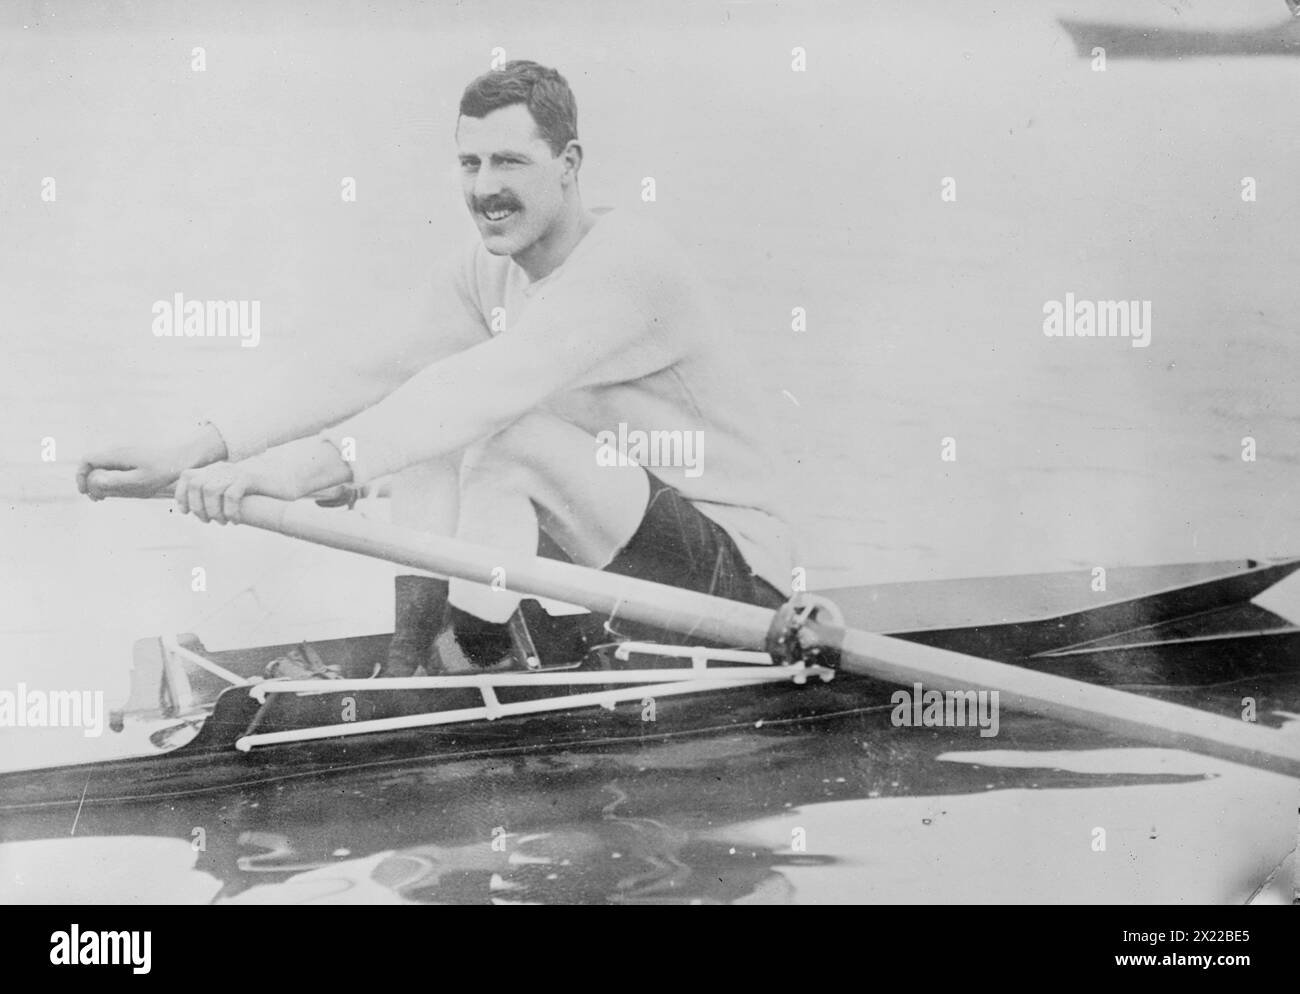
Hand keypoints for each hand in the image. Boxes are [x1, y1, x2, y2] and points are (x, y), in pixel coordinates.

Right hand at [78, 425, 227, 500]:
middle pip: (92, 464)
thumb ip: (117, 481)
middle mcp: (118, 451)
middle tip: (98, 499)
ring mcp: (124, 453)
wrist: (184, 457)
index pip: (87, 460)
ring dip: (101, 481)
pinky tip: (118, 490)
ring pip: (103, 466)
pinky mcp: (131, 457)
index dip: (80, 476)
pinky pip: (114, 467)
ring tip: (106, 496)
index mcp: (118, 454)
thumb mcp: (141, 479)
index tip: (85, 492)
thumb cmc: (164, 469)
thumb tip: (95, 481)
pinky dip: (111, 478)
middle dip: (90, 481)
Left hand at [175, 438, 351, 523]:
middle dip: (197, 507)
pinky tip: (236, 520)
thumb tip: (202, 511)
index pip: (187, 476)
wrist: (290, 481)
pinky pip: (231, 495)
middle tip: (208, 521)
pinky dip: (230, 511)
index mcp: (217, 470)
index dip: (181, 494)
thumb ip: (219, 495)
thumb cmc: (263, 491)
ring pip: (210, 490)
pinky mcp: (250, 477)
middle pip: (195, 485)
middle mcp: (224, 468)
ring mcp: (237, 472)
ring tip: (222, 522)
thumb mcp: (236, 491)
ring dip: (213, 511)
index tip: (185, 512)